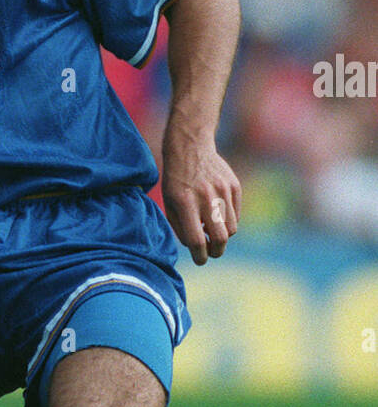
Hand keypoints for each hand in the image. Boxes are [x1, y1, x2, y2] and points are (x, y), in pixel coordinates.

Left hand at [162, 127, 240, 265]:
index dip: (200, 256)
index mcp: (186, 203)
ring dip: (223, 236)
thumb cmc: (176, 179)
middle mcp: (206, 197)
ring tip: (212, 231)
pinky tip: (217, 214)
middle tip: (212, 252)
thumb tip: (196, 247)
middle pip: (221, 238)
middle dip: (217, 251)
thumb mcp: (169, 203)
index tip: (200, 260)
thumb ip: (181, 227)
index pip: (197, 240)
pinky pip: (236, 214)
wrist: (190, 147)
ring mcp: (223, 191)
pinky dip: (228, 221)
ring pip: (231, 229)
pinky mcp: (234, 186)